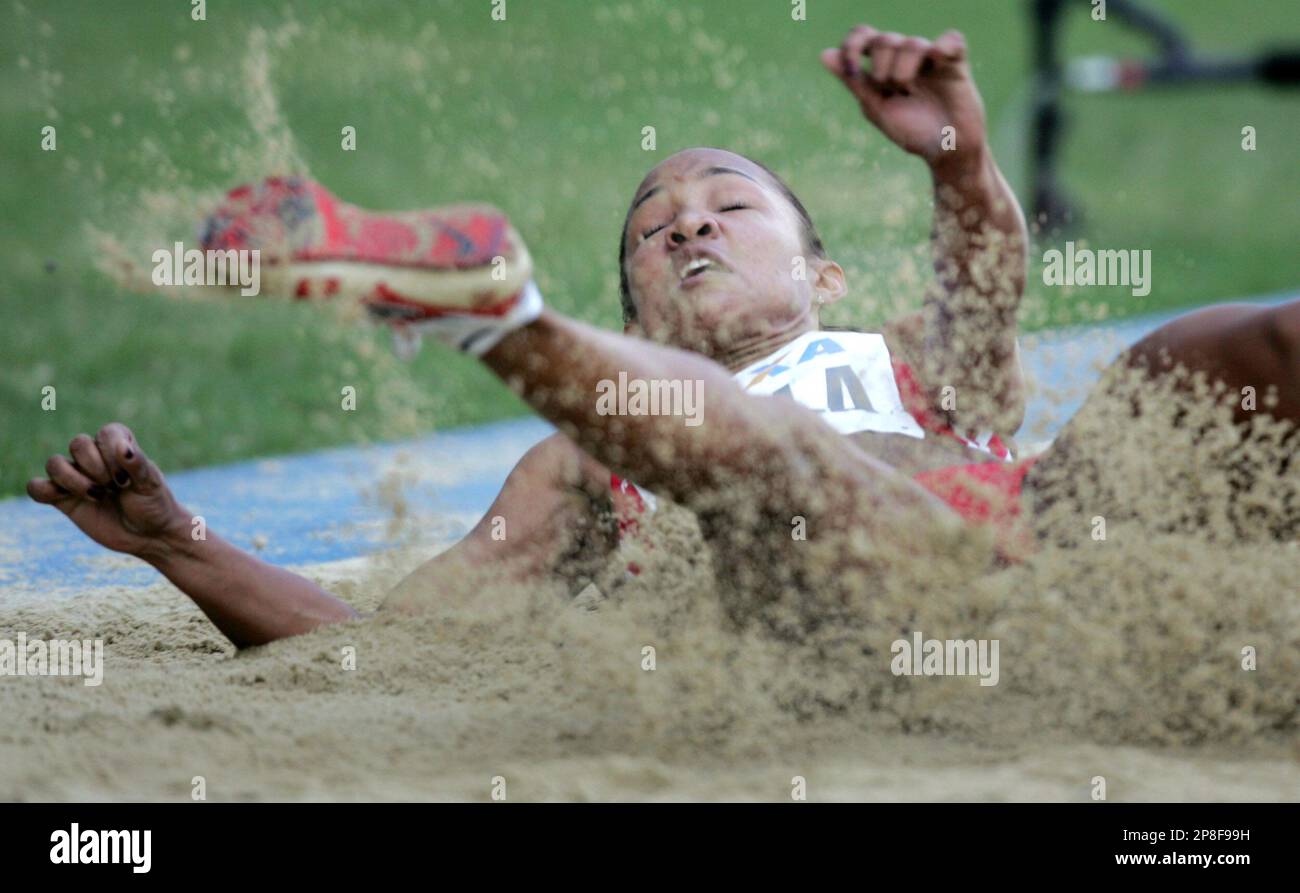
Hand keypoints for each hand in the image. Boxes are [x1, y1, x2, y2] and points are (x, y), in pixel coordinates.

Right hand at [27, 422, 191, 559]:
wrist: (148, 536)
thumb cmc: (154, 505)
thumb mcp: (151, 484)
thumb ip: (137, 463)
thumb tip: (123, 447)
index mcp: (119, 446)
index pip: (106, 433)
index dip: (113, 454)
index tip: (127, 479)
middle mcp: (95, 457)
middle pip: (78, 444)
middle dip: (95, 467)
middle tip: (115, 487)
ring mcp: (77, 477)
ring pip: (54, 463)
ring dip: (73, 480)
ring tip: (97, 496)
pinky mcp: (63, 499)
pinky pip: (36, 487)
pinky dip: (42, 490)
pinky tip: (63, 499)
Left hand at [821, 25, 985, 165]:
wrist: (942, 151)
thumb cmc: (909, 131)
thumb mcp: (875, 108)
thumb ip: (853, 81)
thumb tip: (824, 54)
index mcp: (883, 65)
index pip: (864, 35)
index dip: (853, 44)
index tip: (852, 67)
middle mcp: (905, 57)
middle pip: (885, 39)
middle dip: (881, 66)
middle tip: (890, 88)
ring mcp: (931, 58)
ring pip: (912, 43)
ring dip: (904, 69)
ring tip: (909, 90)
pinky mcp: (956, 63)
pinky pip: (951, 39)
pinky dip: (942, 46)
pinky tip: (937, 60)